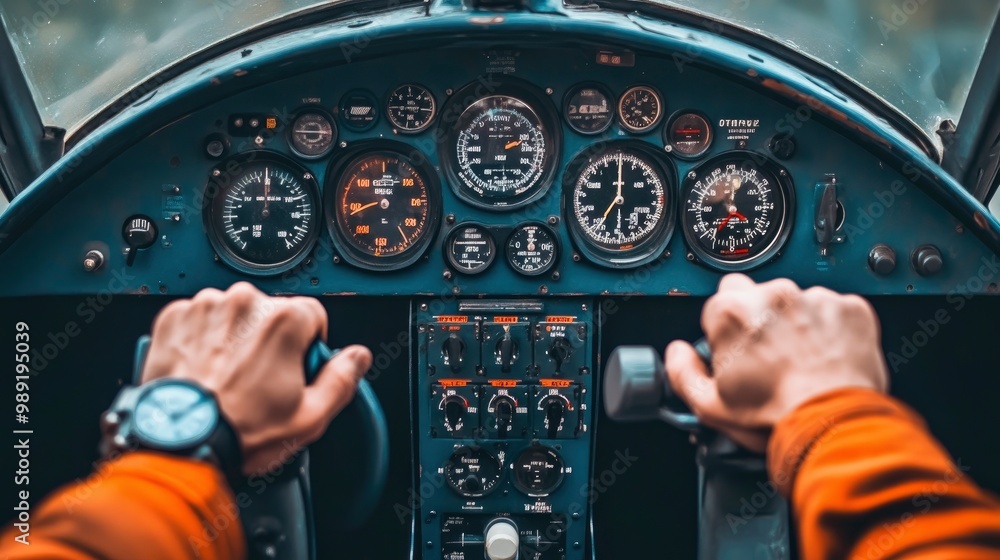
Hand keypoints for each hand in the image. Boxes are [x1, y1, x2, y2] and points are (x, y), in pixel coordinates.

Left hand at [141, 282, 372, 473]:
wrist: (178, 443)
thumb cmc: (239, 431)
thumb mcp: (310, 416)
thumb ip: (342, 379)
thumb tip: (358, 357)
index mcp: (284, 320)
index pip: (313, 315)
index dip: (308, 347)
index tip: (294, 370)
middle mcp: (245, 303)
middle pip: (272, 314)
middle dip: (271, 342)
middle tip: (259, 381)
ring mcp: (206, 307)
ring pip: (235, 315)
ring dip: (236, 338)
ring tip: (227, 378)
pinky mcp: (174, 317)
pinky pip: (200, 319)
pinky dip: (203, 338)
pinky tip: (204, 370)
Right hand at [665, 274, 888, 451]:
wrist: (834, 423)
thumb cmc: (775, 415)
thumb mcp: (709, 405)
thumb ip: (682, 372)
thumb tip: (678, 353)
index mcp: (730, 312)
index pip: (717, 306)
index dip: (725, 331)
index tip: (737, 352)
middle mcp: (771, 296)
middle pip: (755, 295)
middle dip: (757, 318)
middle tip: (768, 354)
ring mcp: (814, 298)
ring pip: (796, 302)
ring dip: (795, 323)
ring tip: (802, 360)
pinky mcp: (850, 308)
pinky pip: (833, 311)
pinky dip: (831, 328)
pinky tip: (827, 356)